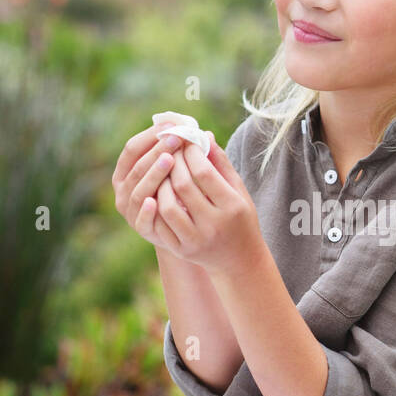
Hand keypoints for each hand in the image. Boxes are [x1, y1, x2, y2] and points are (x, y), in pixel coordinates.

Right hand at [112, 120, 188, 253]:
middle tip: (176, 138)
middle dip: (156, 151)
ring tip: (170, 160)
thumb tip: (204, 132)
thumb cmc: (180, 192)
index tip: (171, 125)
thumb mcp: (180, 170)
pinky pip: (142, 220)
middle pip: (137, 167)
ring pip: (139, 190)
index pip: (133, 148)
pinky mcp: (142, 229)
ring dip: (153, 174)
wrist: (184, 229)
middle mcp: (124, 190)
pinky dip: (146, 211)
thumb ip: (182, 152)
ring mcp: (130, 211)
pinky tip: (154, 201)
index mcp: (127, 171)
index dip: (150, 135)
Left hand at [154, 136, 261, 275]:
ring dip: (161, 183)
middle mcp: (214, 224)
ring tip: (164, 171)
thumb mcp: (238, 190)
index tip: (186, 142)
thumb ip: (221, 164)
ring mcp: (195, 239)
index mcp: (232, 207)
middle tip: (171, 150)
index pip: (204, 172)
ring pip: (167, 205)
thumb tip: (203, 135)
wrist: (239, 259)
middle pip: (183, 186)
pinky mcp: (182, 250)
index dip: (191, 153)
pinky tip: (157, 191)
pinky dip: (155, 205)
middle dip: (173, 162)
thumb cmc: (240, 218)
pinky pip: (160, 224)